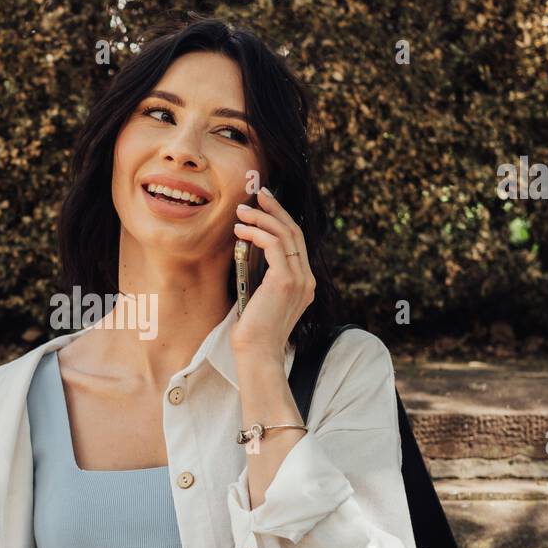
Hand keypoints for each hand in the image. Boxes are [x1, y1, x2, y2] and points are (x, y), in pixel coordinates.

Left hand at [230, 186, 315, 361]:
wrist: (257, 353)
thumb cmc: (253, 331)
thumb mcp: (260, 297)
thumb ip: (262, 276)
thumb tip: (248, 248)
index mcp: (303, 283)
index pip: (296, 242)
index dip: (282, 219)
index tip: (266, 205)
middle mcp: (306, 279)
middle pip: (295, 232)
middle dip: (276, 209)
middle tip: (258, 194)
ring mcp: (299, 279)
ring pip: (285, 235)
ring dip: (262, 219)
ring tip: (241, 213)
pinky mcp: (286, 281)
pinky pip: (275, 246)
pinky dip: (257, 234)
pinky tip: (241, 232)